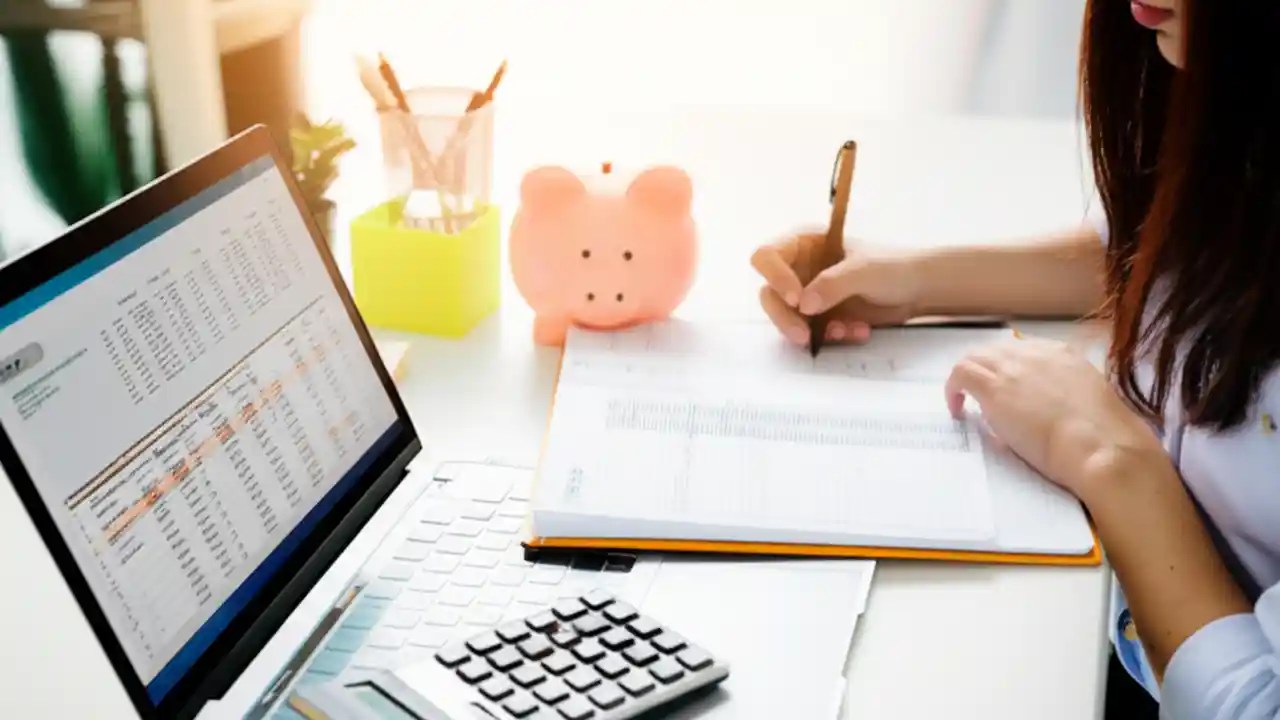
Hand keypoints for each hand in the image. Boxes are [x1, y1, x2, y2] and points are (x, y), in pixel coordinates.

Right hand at [751, 232, 921, 345]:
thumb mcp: (864, 271)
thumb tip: (802, 305)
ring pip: (786, 318)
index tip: (797, 298)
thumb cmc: (893, 267)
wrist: (918, 290)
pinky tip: (857, 331)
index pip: (767, 255)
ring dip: (811, 331)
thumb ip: (833, 283)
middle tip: (805, 336)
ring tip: (844, 332)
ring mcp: (807, 295)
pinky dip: (831, 337)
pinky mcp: (818, 317)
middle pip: (770, 293)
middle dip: (786, 318)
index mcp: (804, 244)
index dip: (774, 276)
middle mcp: (799, 268)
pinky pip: (810, 333)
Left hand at [944, 337, 1166, 499]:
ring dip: (967, 379)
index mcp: (1064, 354)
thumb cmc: (1104, 438)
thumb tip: (1043, 410)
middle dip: (985, 370)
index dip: (1009, 369)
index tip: (1006, 389)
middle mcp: (1036, 353)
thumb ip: (1064, 397)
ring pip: (974, 358)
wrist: (1100, 446)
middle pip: (996, 350)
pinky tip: (957, 410)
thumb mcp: (1087, 402)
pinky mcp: (994, 387)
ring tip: (964, 403)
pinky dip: (953, 389)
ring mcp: (1013, 367)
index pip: (1023, 351)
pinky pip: (960, 375)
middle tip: (979, 396)